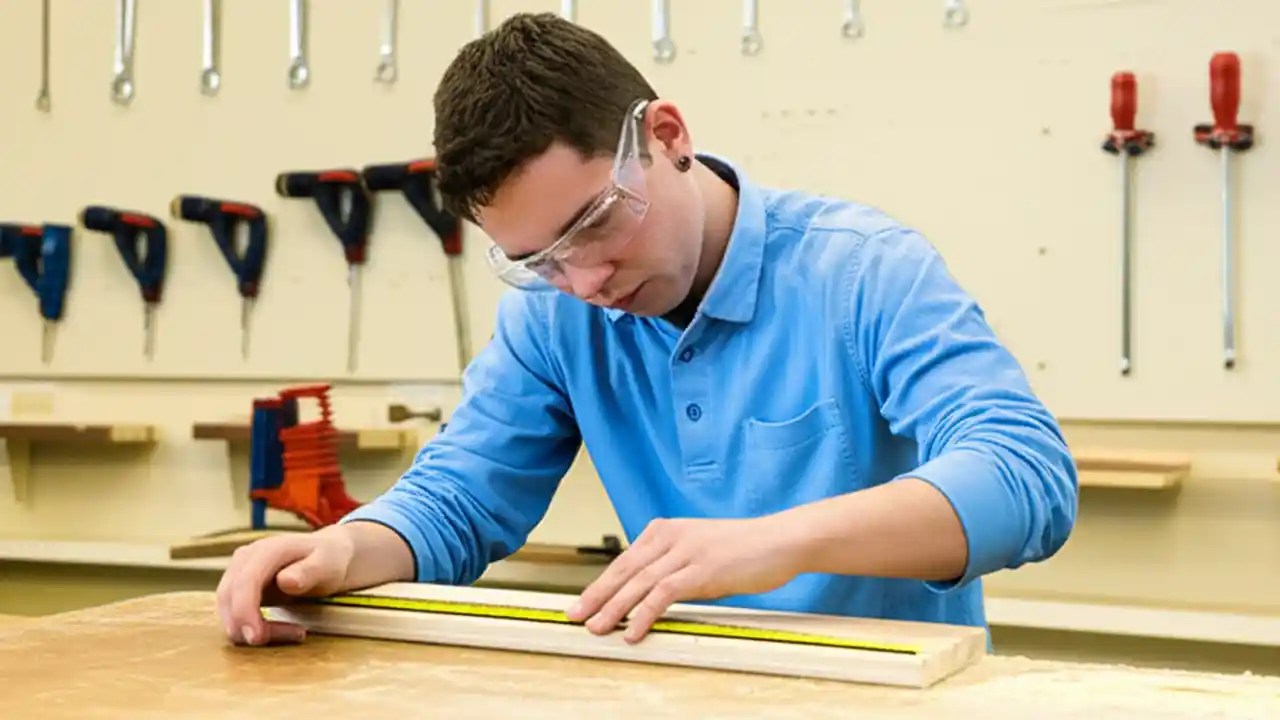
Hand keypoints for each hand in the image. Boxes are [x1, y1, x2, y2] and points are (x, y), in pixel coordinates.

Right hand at [215, 526, 355, 646]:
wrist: (328, 555)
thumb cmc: (329, 559)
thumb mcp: (327, 564)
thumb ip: (308, 571)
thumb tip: (285, 581)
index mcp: (267, 550)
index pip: (245, 582)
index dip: (245, 611)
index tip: (257, 637)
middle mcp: (245, 559)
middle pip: (229, 598)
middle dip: (248, 626)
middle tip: (286, 637)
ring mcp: (238, 573)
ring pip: (228, 610)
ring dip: (252, 629)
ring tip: (293, 632)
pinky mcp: (238, 590)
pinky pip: (234, 615)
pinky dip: (252, 628)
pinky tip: (281, 630)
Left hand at [564, 516, 803, 642]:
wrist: (780, 540)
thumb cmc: (744, 549)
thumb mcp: (698, 550)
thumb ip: (672, 564)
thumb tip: (647, 593)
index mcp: (666, 530)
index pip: (624, 560)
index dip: (600, 584)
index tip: (583, 603)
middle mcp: (671, 537)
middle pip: (623, 570)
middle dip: (596, 595)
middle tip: (574, 616)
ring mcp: (686, 552)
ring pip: (638, 583)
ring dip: (614, 608)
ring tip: (596, 628)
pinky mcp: (702, 570)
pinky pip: (664, 594)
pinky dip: (644, 613)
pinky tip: (632, 630)